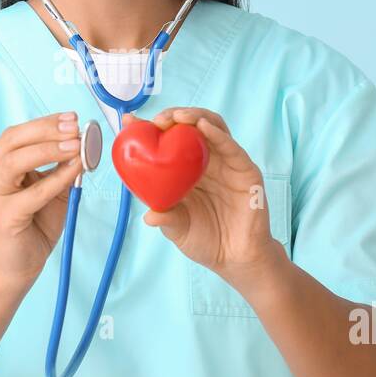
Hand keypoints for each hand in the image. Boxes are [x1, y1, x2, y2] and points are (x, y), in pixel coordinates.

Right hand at [0, 112, 83, 284]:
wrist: (21, 262)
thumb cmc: (36, 221)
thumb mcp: (52, 186)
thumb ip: (62, 164)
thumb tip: (82, 139)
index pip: (17, 133)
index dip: (45, 122)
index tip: (72, 118)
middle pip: (12, 140)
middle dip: (46, 130)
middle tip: (74, 128)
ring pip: (15, 161)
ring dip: (47, 149)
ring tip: (75, 145)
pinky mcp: (4, 216)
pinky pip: (32, 193)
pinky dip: (56, 178)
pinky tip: (75, 170)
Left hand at [129, 107, 283, 293]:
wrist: (236, 260)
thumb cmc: (206, 241)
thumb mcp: (177, 229)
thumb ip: (165, 217)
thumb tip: (148, 215)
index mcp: (186, 171)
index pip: (167, 141)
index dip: (149, 129)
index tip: (129, 122)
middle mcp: (206, 162)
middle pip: (191, 127)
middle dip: (173, 116)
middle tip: (158, 120)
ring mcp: (227, 164)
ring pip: (213, 128)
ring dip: (195, 117)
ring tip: (178, 117)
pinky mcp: (246, 170)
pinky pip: (232, 147)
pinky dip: (217, 134)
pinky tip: (203, 127)